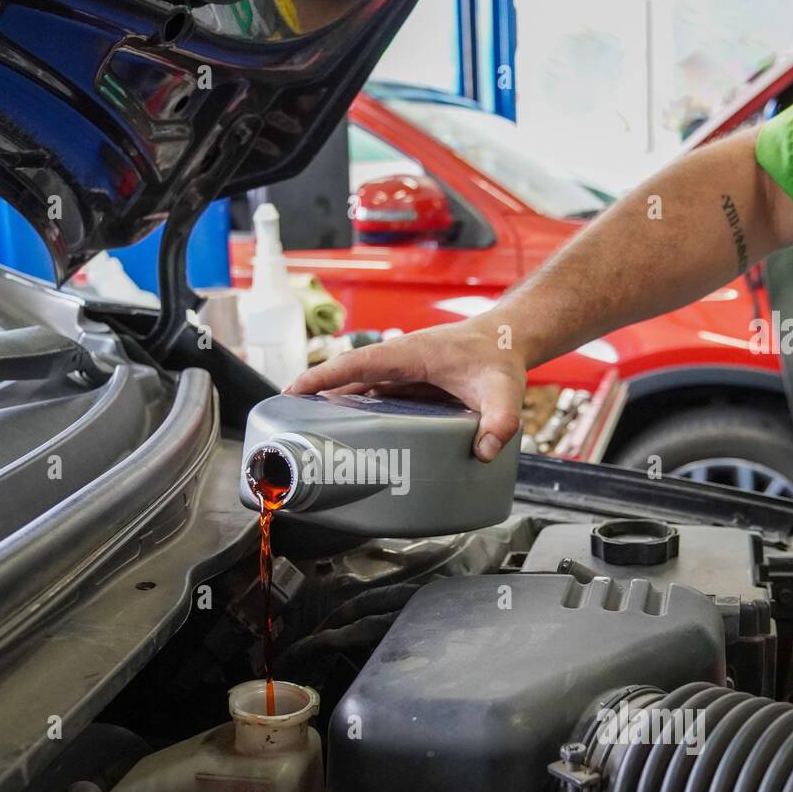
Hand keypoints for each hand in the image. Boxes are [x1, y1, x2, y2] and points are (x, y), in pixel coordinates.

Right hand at [285, 315, 526, 460]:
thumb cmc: (500, 357)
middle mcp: (397, 360)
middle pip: (346, 377)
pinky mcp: (405, 382)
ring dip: (330, 404)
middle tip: (286, 422)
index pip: (356, 365)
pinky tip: (343, 432)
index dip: (323, 377)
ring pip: (356, 386)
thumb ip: (500, 421)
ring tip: (305, 432)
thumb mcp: (504, 391)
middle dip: (314, 395)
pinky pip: (371, 394)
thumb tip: (483, 451)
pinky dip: (352, 409)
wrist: (506, 340)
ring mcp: (399, 370)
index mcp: (409, 354)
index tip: (293, 390)